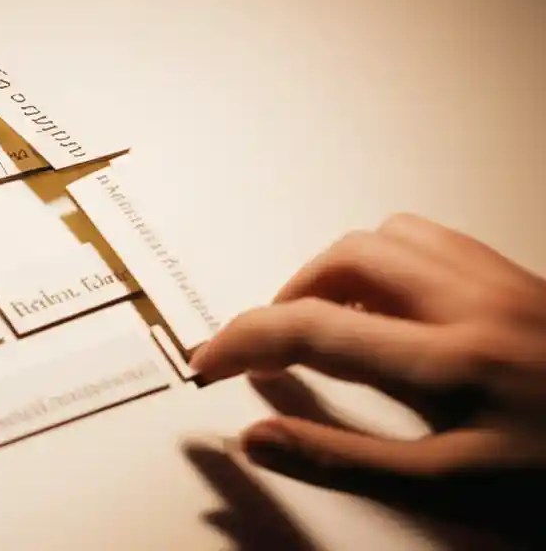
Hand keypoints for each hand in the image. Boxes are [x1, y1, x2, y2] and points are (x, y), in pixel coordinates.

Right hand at [190, 213, 545, 477]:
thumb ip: (345, 458)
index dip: (242, 341)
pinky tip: (399, 305)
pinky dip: (396, 260)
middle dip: (290, 294)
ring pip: (394, 236)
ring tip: (333, 318)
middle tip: (274, 341)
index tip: (209, 360)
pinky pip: (442, 241)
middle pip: (347, 257)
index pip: (310, 329)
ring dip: (343, 269)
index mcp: (446, 361)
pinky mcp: (528, 282)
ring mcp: (505, 286)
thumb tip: (262, 437)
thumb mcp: (450, 487)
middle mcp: (473, 305)